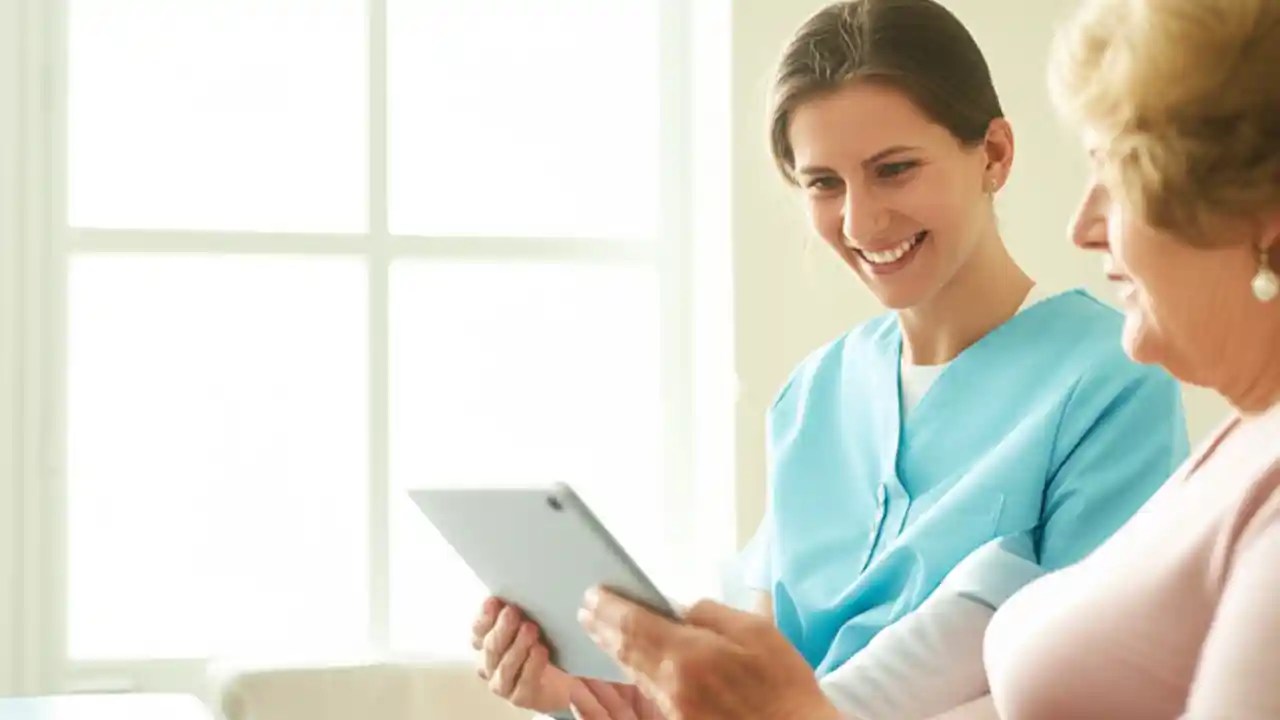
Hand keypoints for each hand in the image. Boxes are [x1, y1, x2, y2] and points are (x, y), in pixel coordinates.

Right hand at [472, 597, 572, 712]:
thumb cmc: (544, 644)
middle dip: (501, 628)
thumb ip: (524, 608)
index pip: (478, 629)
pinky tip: (540, 650)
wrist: (563, 678)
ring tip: (530, 629)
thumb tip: (529, 586)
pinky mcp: (520, 696)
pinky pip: (524, 682)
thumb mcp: (534, 620)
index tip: (494, 601)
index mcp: (487, 642)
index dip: (484, 616)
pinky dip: (531, 665)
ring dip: (516, 646)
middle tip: (512, 612)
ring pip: (504, 665)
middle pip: (491, 646)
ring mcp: (503, 682)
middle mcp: (489, 663)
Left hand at [578, 589, 840, 719]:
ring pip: (632, 671)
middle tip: (584, 609)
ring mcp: (673, 707)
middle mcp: (671, 683)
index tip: (593, 593)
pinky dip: (632, 669)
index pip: (633, 624)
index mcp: (688, 654)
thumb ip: (710, 614)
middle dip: (601, 626)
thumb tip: (679, 608)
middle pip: (624, 649)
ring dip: (611, 647)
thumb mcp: (755, 631)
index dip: (609, 607)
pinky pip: (648, 690)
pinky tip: (629, 660)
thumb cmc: (782, 684)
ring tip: (597, 629)